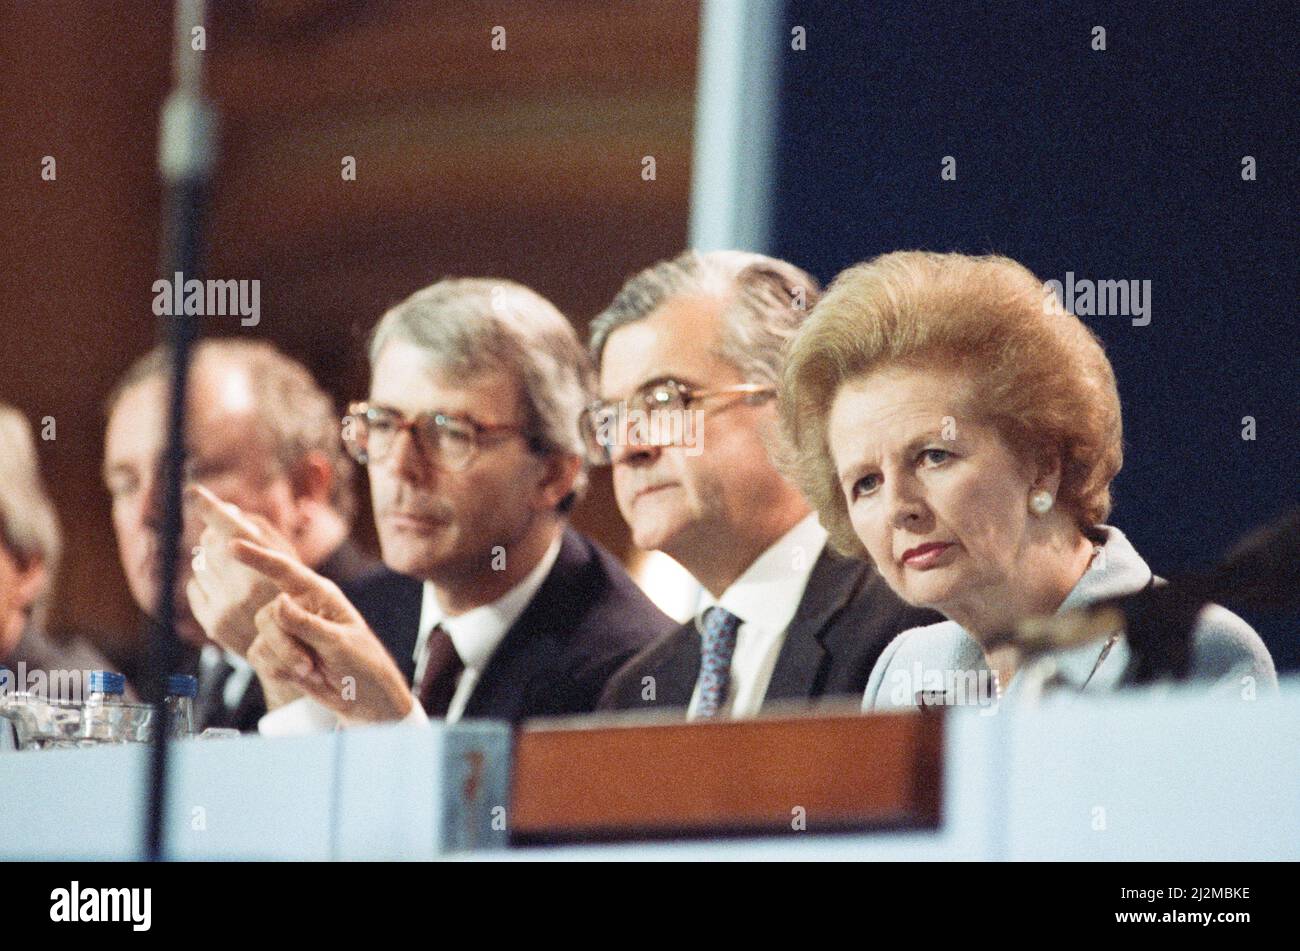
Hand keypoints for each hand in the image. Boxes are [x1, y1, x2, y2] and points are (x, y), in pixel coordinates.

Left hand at [185, 484, 296, 658]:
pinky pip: (194, 588)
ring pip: (199, 564)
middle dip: (215, 535)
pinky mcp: (213, 624)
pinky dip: (204, 583)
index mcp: (269, 566)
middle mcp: (246, 586)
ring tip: (233, 571)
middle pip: (211, 542)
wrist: (292, 650)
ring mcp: (226, 607)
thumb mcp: (290, 559)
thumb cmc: (293, 595)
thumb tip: (228, 510)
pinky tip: (224, 589)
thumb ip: (260, 531)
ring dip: (210, 560)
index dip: (211, 509)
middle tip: (229, 541)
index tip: (194, 493)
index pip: (231, 530)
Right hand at [233, 538, 417, 725]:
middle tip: (309, 665)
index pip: (284, 571)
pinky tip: (304, 676)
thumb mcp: (339, 642)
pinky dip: (280, 671)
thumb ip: (305, 623)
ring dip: (284, 661)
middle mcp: (300, 608)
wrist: (362, 698)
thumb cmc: (363, 664)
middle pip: (266, 616)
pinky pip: (260, 658)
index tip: (232, 546)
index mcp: (319, 595)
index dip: (257, 557)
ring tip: (314, 671)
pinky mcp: (279, 653)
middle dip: (283, 644)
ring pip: (261, 640)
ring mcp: (288, 631)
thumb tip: (277, 602)